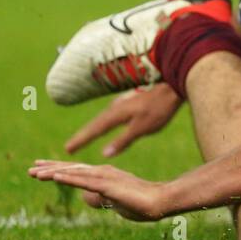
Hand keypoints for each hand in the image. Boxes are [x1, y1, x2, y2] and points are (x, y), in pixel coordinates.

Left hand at [28, 159, 169, 220]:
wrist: (161, 201)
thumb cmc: (141, 203)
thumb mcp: (114, 202)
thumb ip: (99, 199)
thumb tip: (84, 198)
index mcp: (104, 175)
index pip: (76, 171)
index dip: (57, 169)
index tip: (40, 168)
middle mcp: (103, 172)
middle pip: (71, 169)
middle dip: (49, 169)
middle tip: (30, 169)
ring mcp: (106, 177)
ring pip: (74, 174)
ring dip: (54, 173)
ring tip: (35, 174)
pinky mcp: (109, 185)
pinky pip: (85, 182)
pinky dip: (69, 179)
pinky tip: (55, 178)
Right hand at [64, 84, 181, 157]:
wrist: (173, 85)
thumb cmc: (160, 108)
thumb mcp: (143, 128)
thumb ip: (123, 141)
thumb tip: (104, 154)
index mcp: (115, 115)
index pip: (94, 130)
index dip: (81, 140)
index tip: (68, 150)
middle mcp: (115, 108)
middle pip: (94, 124)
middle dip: (82, 136)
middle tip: (69, 147)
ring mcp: (122, 103)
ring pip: (102, 118)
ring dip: (91, 129)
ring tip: (82, 138)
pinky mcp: (129, 102)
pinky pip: (111, 115)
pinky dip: (103, 123)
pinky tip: (105, 124)